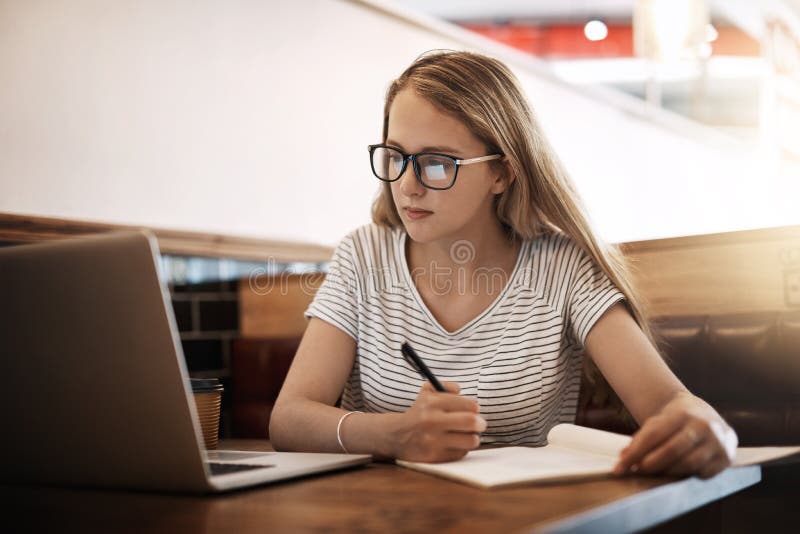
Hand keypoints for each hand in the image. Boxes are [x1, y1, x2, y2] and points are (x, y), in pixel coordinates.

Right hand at [392, 381, 486, 462]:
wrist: (396, 435)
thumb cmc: (419, 412)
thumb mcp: (426, 391)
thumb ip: (445, 386)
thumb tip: (460, 390)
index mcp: (432, 402)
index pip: (468, 405)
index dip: (475, 408)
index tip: (475, 410)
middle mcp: (431, 421)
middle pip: (471, 422)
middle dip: (481, 423)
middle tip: (481, 424)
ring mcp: (432, 440)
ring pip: (470, 440)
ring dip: (473, 437)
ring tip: (468, 435)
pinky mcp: (434, 456)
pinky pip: (460, 453)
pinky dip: (461, 448)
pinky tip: (454, 443)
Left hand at [613, 392, 737, 478]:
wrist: (704, 413)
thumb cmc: (674, 420)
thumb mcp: (658, 421)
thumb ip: (642, 438)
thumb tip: (624, 459)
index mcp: (683, 412)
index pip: (654, 435)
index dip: (635, 453)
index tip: (619, 467)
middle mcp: (703, 425)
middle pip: (671, 451)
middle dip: (650, 465)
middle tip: (636, 472)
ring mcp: (718, 441)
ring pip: (688, 464)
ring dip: (667, 472)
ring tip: (653, 474)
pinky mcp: (726, 457)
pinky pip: (704, 473)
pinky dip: (687, 476)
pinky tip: (676, 474)